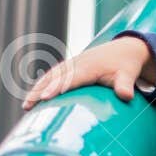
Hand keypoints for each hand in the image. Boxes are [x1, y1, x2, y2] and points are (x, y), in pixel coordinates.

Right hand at [21, 34, 155, 108]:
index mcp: (89, 67)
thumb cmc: (126, 65)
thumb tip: (126, 96)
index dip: (57, 88)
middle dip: (39, 91)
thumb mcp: (129, 74)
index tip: (44, 98)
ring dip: (36, 89)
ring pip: (50, 76)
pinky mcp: (70, 67)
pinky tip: (34, 97)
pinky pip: (53, 75)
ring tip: (26, 106)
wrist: (125, 49)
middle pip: (54, 78)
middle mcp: (77, 64)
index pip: (70, 79)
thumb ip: (126, 85)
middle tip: (27, 106)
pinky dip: (42, 85)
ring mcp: (72, 64)